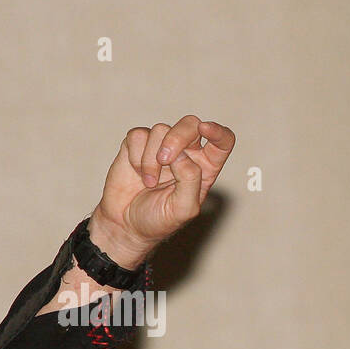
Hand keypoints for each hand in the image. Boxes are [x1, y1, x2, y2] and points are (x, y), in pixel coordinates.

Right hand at [90, 115, 235, 266]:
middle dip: (178, 137)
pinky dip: (136, 156)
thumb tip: (181, 154)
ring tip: (149, 183)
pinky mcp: (138, 144)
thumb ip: (189, 179)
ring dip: (152, 158)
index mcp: (205, 168)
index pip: (223, 141)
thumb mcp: (183, 208)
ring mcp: (161, 146)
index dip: (218, 131)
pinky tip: (138, 173)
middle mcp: (186, 153)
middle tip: (165, 159)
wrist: (126, 224)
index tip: (206, 129)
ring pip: (161, 129)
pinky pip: (138, 135)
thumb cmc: (159, 219)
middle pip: (190, 124)